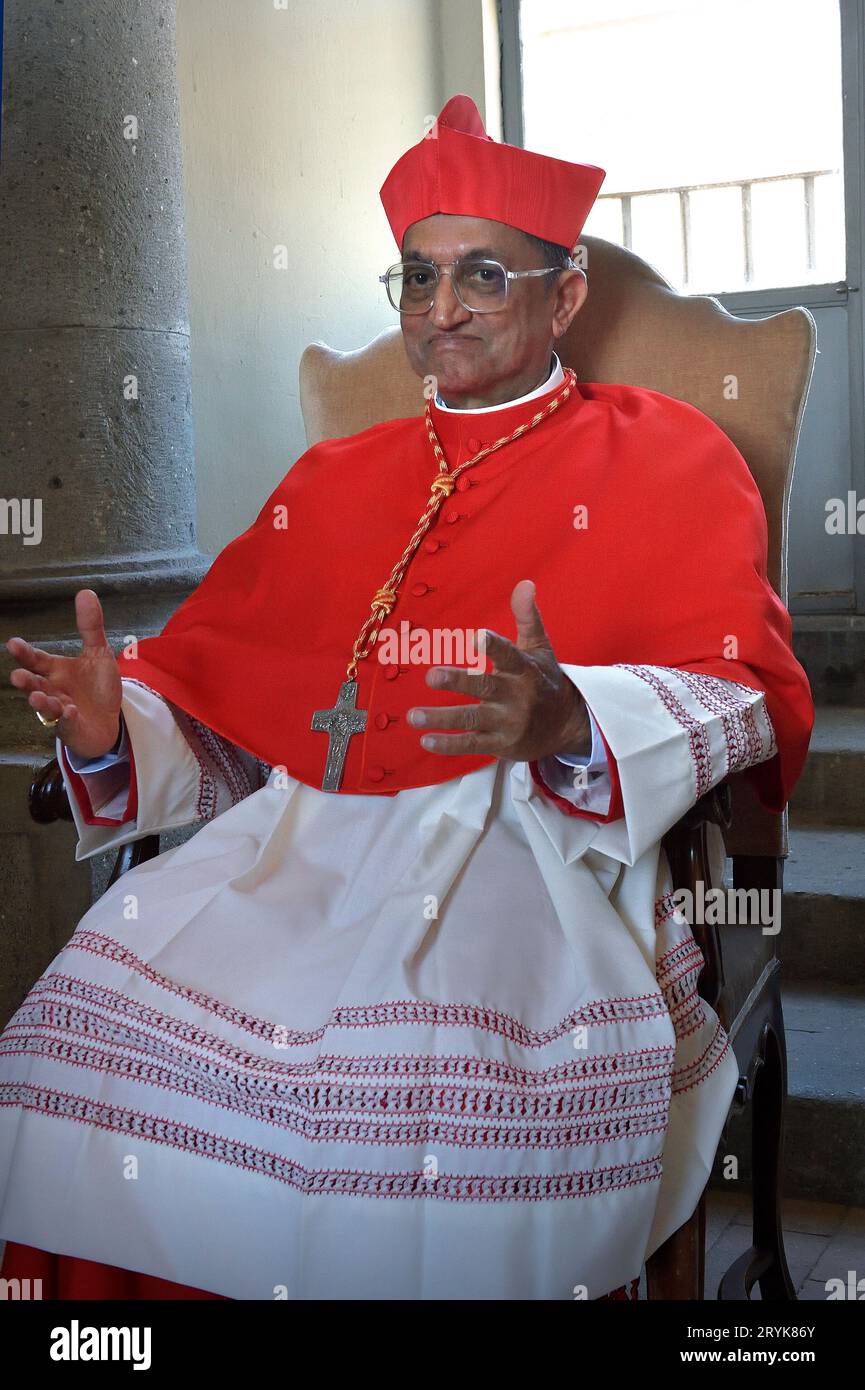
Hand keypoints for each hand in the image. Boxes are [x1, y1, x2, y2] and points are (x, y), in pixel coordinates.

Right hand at [6, 589, 122, 759]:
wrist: (109, 720)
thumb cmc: (96, 687)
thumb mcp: (97, 653)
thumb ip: (90, 626)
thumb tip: (85, 591)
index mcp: (55, 671)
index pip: (36, 660)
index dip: (25, 653)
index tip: (13, 643)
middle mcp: (52, 690)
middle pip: (34, 684)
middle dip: (25, 681)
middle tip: (17, 676)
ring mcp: (59, 710)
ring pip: (45, 706)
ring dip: (41, 702)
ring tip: (37, 698)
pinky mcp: (71, 727)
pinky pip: (67, 723)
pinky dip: (67, 718)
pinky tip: (70, 712)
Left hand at [407, 578, 590, 760]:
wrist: (567, 725)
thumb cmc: (545, 679)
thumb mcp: (540, 648)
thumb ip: (527, 617)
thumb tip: (524, 583)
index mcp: (524, 669)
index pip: (508, 654)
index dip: (493, 646)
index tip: (477, 637)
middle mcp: (516, 695)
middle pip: (484, 687)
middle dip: (457, 682)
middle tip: (431, 676)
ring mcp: (508, 722)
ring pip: (472, 719)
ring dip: (441, 717)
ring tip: (413, 715)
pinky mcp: (501, 743)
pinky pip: (472, 744)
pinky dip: (449, 744)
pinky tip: (426, 740)